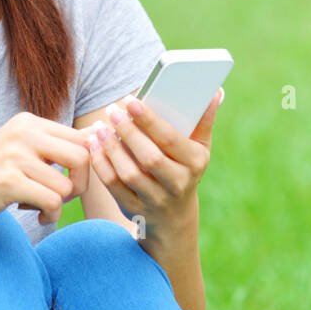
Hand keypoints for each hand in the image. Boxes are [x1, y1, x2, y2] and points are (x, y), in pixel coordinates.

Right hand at [0, 112, 93, 233]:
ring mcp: (15, 155)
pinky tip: (36, 216)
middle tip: (61, 197)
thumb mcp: (21, 151)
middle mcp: (23, 132)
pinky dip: (51, 215)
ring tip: (38, 206)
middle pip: (84, 157)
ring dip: (59, 204)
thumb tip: (99, 134)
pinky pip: (53, 202)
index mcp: (29, 121)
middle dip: (80, 185)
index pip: (82, 139)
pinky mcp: (9, 181)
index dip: (86, 166)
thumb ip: (56, 144)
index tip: (70, 182)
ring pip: (67, 185)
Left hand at [88, 88, 223, 237]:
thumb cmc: (185, 170)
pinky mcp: (134, 208)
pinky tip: (94, 145)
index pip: (170, 139)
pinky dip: (101, 164)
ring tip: (99, 127)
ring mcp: (155, 199)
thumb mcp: (199, 149)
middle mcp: (177, 184)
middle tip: (112, 110)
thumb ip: (204, 120)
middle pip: (149, 157)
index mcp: (195, 163)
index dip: (149, 120)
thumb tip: (216, 92)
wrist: (174, 217)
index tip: (130, 101)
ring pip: (129, 173)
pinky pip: (113, 185)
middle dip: (127, 131)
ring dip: (111, 148)